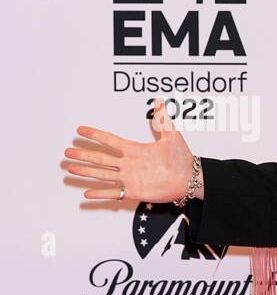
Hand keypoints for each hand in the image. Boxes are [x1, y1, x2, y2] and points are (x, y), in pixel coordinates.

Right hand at [65, 98, 198, 201]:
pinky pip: (114, 193)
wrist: (191, 179)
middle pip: (101, 158)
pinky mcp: (135, 191)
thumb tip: (160, 101)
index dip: (96, 135)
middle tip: (66, 151)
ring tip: (70, 168)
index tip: (80, 129)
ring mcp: (130, 178)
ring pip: (103, 174)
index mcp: (135, 150)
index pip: (110, 140)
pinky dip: (101, 194)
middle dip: (84, 154)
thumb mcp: (172, 136)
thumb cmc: (182, 158)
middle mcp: (129, 163)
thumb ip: (164, 119)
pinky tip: (86, 193)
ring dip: (86, 172)